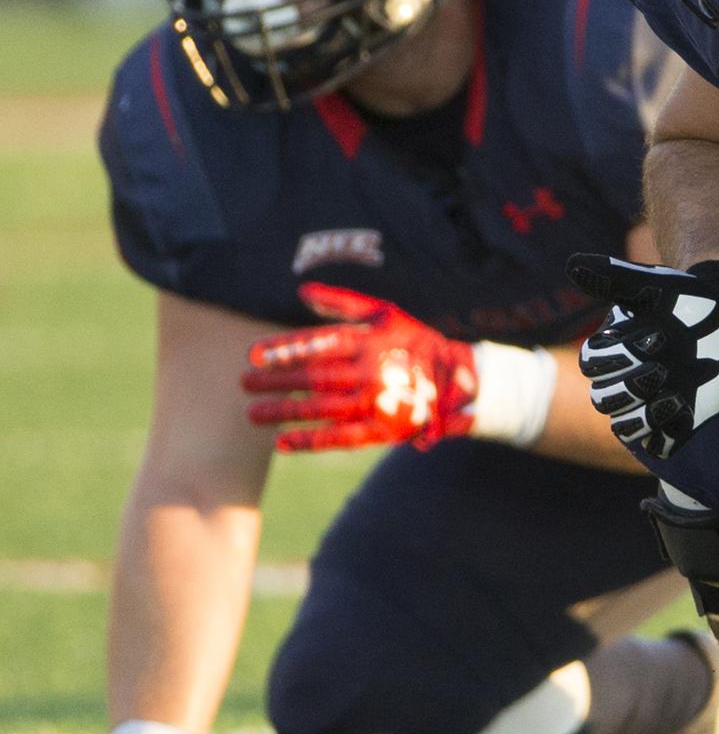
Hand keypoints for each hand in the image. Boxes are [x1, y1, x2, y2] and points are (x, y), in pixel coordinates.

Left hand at [242, 283, 475, 451]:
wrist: (459, 379)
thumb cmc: (414, 340)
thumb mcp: (385, 313)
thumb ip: (343, 303)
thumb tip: (301, 290)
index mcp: (370, 341)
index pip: (319, 343)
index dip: (284, 348)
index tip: (253, 353)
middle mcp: (371, 371)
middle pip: (314, 377)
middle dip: (275, 381)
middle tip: (244, 383)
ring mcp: (377, 402)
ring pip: (321, 408)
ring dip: (284, 411)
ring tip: (253, 412)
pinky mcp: (383, 429)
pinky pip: (341, 438)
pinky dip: (310, 441)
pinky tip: (281, 443)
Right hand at [567, 254, 718, 459]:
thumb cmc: (686, 300)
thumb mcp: (654, 285)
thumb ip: (614, 278)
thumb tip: (573, 264)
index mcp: (612, 351)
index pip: (593, 365)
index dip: (619, 356)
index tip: (657, 336)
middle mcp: (624, 381)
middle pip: (604, 400)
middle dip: (632, 386)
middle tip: (664, 368)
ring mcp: (649, 405)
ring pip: (625, 427)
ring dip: (646, 415)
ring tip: (677, 393)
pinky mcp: (676, 424)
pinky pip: (660, 445)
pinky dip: (668, 435)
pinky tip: (688, 409)